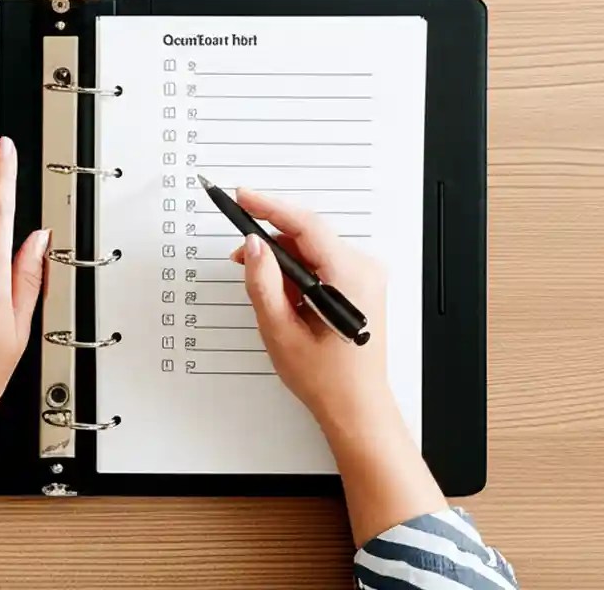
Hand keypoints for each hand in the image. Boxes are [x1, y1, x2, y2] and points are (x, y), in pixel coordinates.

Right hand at [232, 189, 448, 546]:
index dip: (270, 206)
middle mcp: (363, 270)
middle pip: (308, 235)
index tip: (243, 197)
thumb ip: (263, 283)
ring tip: (261, 288)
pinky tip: (282, 295)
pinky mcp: (360, 284)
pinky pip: (322, 263)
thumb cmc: (327, 379)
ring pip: (313, 249)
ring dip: (283, 260)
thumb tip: (252, 247)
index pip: (305, 225)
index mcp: (350, 277)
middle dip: (270, 241)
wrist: (356, 407)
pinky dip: (297, 272)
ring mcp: (365, 276)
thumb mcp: (281, 331)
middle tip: (239, 256)